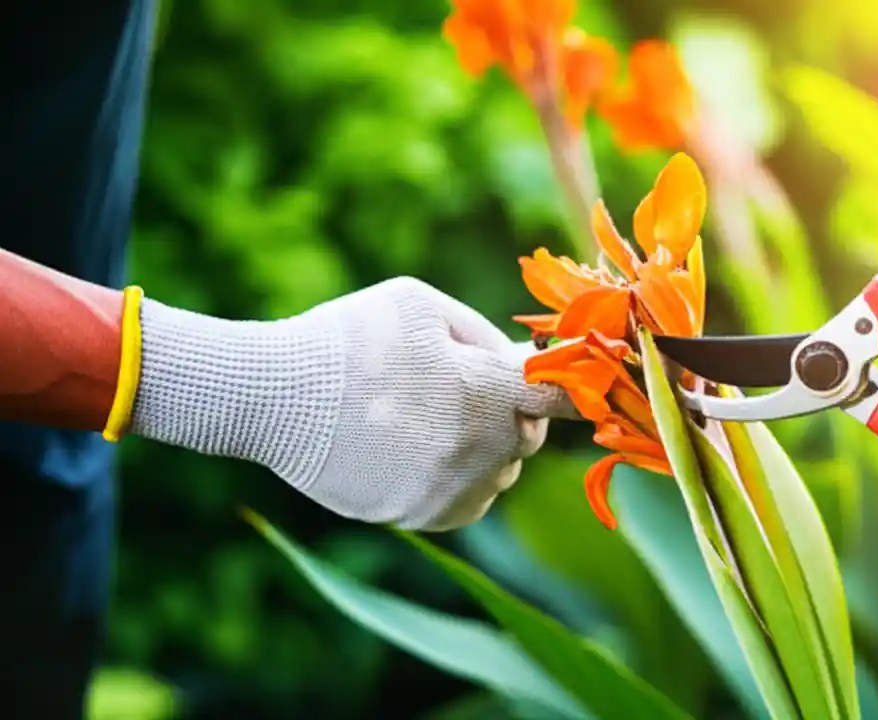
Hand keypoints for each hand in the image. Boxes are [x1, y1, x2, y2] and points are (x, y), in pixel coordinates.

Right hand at [130, 277, 574, 530]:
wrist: (274, 396)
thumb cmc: (350, 337)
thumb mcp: (422, 306)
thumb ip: (485, 336)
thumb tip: (526, 362)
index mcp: (490, 393)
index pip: (563, 398)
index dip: (575, 388)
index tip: (585, 385)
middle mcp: (481, 451)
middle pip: (527, 435)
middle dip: (509, 411)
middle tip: (463, 387)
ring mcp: (451, 490)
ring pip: (499, 473)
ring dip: (482, 448)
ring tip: (425, 417)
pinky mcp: (421, 517)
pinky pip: (466, 500)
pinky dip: (456, 479)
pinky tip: (416, 449)